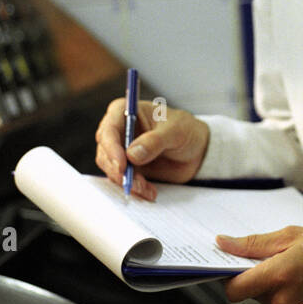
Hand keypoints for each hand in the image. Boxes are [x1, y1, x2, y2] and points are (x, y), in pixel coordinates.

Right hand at [93, 95, 208, 199]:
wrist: (197, 150)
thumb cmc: (186, 130)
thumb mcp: (176, 131)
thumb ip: (155, 141)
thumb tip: (132, 154)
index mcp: (126, 112)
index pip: (109, 129)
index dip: (111, 148)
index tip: (122, 165)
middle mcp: (119, 130)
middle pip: (105, 151)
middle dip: (117, 170)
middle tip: (132, 183)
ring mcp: (121, 150)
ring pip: (111, 169)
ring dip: (126, 181)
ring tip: (147, 189)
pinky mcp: (128, 167)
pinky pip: (122, 180)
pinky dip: (134, 188)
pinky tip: (149, 192)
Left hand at [220, 225, 302, 303]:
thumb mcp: (290, 235)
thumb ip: (252, 243)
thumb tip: (223, 243)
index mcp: (278, 275)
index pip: (234, 289)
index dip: (228, 277)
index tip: (233, 264)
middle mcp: (282, 299)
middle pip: (249, 293)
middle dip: (254, 276)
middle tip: (274, 257)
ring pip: (264, 300)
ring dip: (270, 284)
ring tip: (293, 266)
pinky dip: (283, 293)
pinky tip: (301, 278)